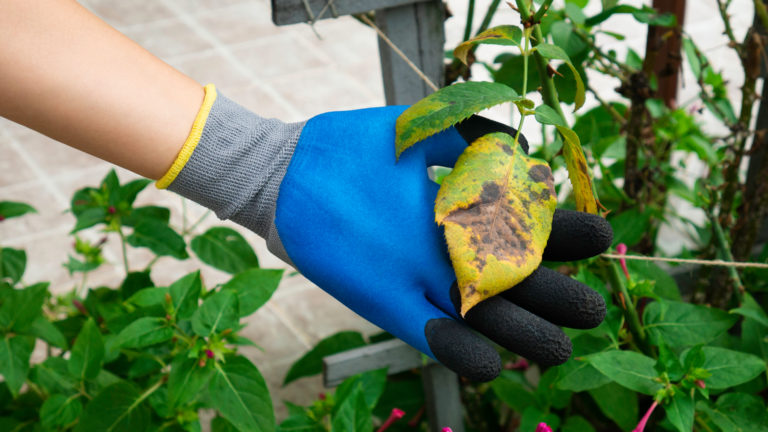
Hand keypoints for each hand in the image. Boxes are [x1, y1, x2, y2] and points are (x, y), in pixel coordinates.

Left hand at [273, 107, 611, 380]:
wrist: (284, 174)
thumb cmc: (348, 146)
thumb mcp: (409, 128)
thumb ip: (462, 128)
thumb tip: (519, 141)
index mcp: (458, 208)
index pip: (523, 224)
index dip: (563, 234)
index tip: (601, 236)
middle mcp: (444, 248)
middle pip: (510, 278)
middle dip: (554, 296)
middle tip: (591, 311)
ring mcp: (415, 277)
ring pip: (477, 313)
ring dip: (517, 334)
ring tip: (558, 351)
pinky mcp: (383, 300)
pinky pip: (425, 332)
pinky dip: (455, 349)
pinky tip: (488, 364)